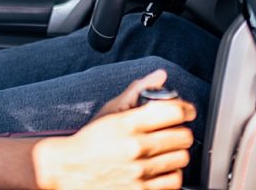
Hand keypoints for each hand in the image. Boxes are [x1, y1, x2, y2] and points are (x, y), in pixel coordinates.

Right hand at [32, 71, 195, 189]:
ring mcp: (140, 172)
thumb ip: (137, 91)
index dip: (186, 109)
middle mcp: (136, 147)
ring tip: (165, 151)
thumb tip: (161, 76)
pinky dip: (171, 174)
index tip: (186, 111)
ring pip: (181, 159)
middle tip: (174, 132)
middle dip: (181, 132)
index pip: (174, 112)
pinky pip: (174, 182)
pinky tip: (161, 169)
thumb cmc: (89, 141)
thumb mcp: (110, 111)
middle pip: (183, 136)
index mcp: (128, 123)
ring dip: (177, 154)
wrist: (68, 170)